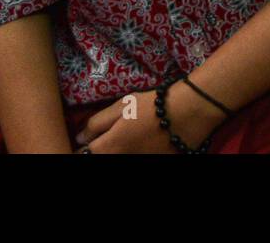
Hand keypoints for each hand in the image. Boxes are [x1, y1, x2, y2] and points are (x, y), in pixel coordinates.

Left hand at [75, 84, 224, 153]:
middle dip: (101, 149)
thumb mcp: (122, 106)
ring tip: (128, 138)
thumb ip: (97, 123)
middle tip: (108, 139)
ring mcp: (140, 163)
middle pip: (104, 157)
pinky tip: (142, 142)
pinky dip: (134, 152)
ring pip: (121, 159)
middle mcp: (124, 160)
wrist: (189, 113)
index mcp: (111, 146)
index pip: (86, 154)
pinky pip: (137, 159)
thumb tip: (79, 138)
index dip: (85, 146)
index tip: (87, 141)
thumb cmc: (153, 105)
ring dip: (119, 151)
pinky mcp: (155, 163)